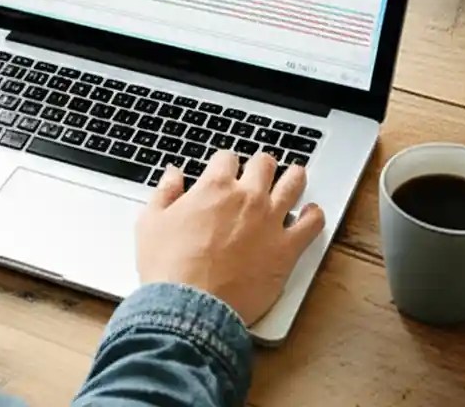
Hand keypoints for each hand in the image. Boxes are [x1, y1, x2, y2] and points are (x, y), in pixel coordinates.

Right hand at [135, 151, 325, 324]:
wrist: (190, 306)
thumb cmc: (168, 267)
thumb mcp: (151, 222)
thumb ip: (164, 192)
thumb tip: (172, 173)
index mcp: (214, 187)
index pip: (227, 158)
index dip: (225, 162)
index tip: (225, 169)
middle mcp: (247, 197)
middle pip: (264, 164)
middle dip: (261, 165)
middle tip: (261, 169)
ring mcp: (270, 221)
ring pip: (293, 184)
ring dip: (294, 177)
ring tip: (295, 176)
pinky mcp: (287, 249)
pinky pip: (312, 224)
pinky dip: (314, 215)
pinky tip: (311, 213)